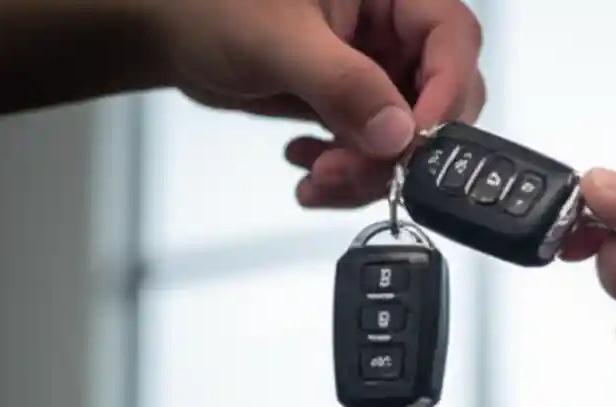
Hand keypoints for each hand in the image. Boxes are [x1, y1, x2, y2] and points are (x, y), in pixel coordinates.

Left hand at [148, 0, 484, 207]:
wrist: (164, 28)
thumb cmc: (207, 4)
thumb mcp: (277, 41)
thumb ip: (343, 85)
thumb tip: (399, 134)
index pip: (451, 37)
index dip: (446, 92)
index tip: (416, 142)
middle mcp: (390, 26)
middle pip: (439, 95)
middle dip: (400, 146)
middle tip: (354, 173)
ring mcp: (375, 67)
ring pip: (408, 133)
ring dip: (369, 170)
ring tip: (319, 179)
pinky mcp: (354, 102)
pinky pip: (375, 148)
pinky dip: (348, 170)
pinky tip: (308, 166)